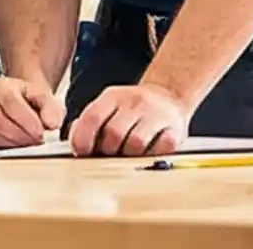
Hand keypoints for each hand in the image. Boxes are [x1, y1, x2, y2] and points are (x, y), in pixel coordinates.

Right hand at [0, 77, 64, 147]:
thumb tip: (51, 123)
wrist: (18, 102)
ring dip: (14, 144)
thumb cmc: (29, 100)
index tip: (40, 132)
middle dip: (22, 135)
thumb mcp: (45, 97)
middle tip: (37, 140)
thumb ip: (52, 108)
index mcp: (1, 86)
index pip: (10, 102)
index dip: (26, 120)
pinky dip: (5, 148)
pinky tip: (16, 143)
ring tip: (28, 141)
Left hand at [68, 83, 189, 156]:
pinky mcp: (176, 130)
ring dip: (128, 156)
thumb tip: (76, 143)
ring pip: (136, 144)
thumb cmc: (131, 109)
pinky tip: (146, 152)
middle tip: (108, 154)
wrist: (167, 96)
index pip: (93, 118)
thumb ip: (89, 122)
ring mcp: (157, 114)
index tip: (81, 152)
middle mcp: (136, 102)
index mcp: (113, 96)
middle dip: (106, 150)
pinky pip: (160, 150)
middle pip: (114, 133)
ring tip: (127, 153)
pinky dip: (150, 156)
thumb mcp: (107, 106)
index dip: (83, 139)